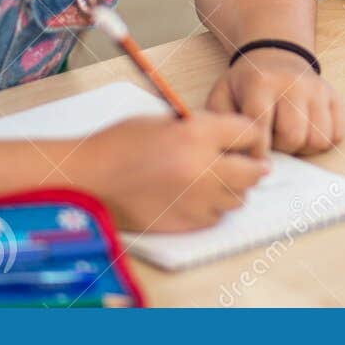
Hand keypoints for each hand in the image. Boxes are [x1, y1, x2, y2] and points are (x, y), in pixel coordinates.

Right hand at [86, 110, 268, 232]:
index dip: (251, 134)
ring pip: (237, 198)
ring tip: (220, 180)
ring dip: (234, 188)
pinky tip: (199, 197)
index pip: (248, 132)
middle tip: (255, 165)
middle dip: (254, 166)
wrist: (90, 179)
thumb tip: (230, 138)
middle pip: (252, 172)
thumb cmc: (119, 144)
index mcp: (196, 134)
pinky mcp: (185, 223)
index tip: (250, 139)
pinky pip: (215, 217)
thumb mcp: (164, 121)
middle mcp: (202, 168)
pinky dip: (213, 207)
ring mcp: (195, 200)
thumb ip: (200, 127)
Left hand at [207, 47, 344, 155]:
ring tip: (290, 135)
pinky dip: (323, 140)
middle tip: (273, 140)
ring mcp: (317, 89)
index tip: (253, 161)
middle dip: (282, 148)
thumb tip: (232, 156)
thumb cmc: (247, 82)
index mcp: (261, 82)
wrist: (275, 54)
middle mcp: (293, 83)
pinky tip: (307, 130)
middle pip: (294, 137)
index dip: (256, 152)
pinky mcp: (334, 96)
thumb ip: (222, 123)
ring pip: (319, 139)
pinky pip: (338, 134)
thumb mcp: (223, 94)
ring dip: (303, 146)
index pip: (261, 127)